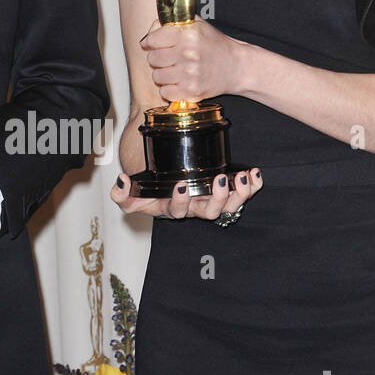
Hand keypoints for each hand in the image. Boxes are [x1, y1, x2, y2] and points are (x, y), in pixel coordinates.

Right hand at [110, 167, 262, 219]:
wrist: (159, 162)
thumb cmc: (147, 179)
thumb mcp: (130, 190)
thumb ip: (121, 193)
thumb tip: (121, 182)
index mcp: (172, 208)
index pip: (178, 211)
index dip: (181, 201)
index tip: (181, 185)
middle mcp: (194, 206)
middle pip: (210, 213)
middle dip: (218, 199)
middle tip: (219, 180)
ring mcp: (211, 199)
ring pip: (230, 206)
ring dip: (239, 194)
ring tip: (241, 177)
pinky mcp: (225, 189)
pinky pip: (242, 193)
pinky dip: (252, 185)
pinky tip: (254, 174)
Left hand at [141, 18, 244, 104]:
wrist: (236, 67)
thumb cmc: (215, 46)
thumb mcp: (197, 24)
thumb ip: (172, 23)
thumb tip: (149, 33)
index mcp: (188, 33)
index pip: (152, 40)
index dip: (151, 42)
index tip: (155, 45)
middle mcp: (187, 53)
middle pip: (152, 59)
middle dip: (158, 59)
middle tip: (170, 58)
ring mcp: (189, 73)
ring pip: (157, 77)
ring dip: (164, 75)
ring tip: (176, 70)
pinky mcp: (191, 90)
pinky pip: (164, 93)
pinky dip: (169, 90)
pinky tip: (179, 82)